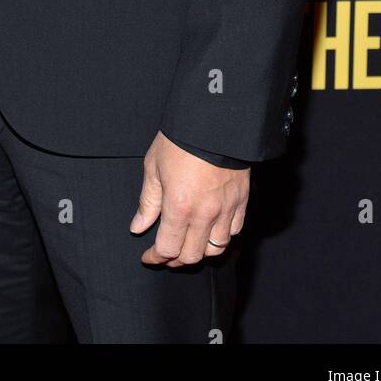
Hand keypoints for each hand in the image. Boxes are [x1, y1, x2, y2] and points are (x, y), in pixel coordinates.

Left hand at [130, 131, 249, 265]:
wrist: (215, 120)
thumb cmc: (181, 140)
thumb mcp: (154, 167)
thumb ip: (148, 201)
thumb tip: (138, 227)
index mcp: (179, 206)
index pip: (168, 249)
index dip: (156, 257)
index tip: (148, 256)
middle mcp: (204, 213)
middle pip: (192, 256)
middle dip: (176, 260)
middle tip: (167, 254)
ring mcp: (226, 209)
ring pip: (215, 248)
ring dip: (200, 251)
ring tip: (189, 244)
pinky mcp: (242, 201)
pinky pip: (234, 231)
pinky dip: (221, 236)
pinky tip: (211, 229)